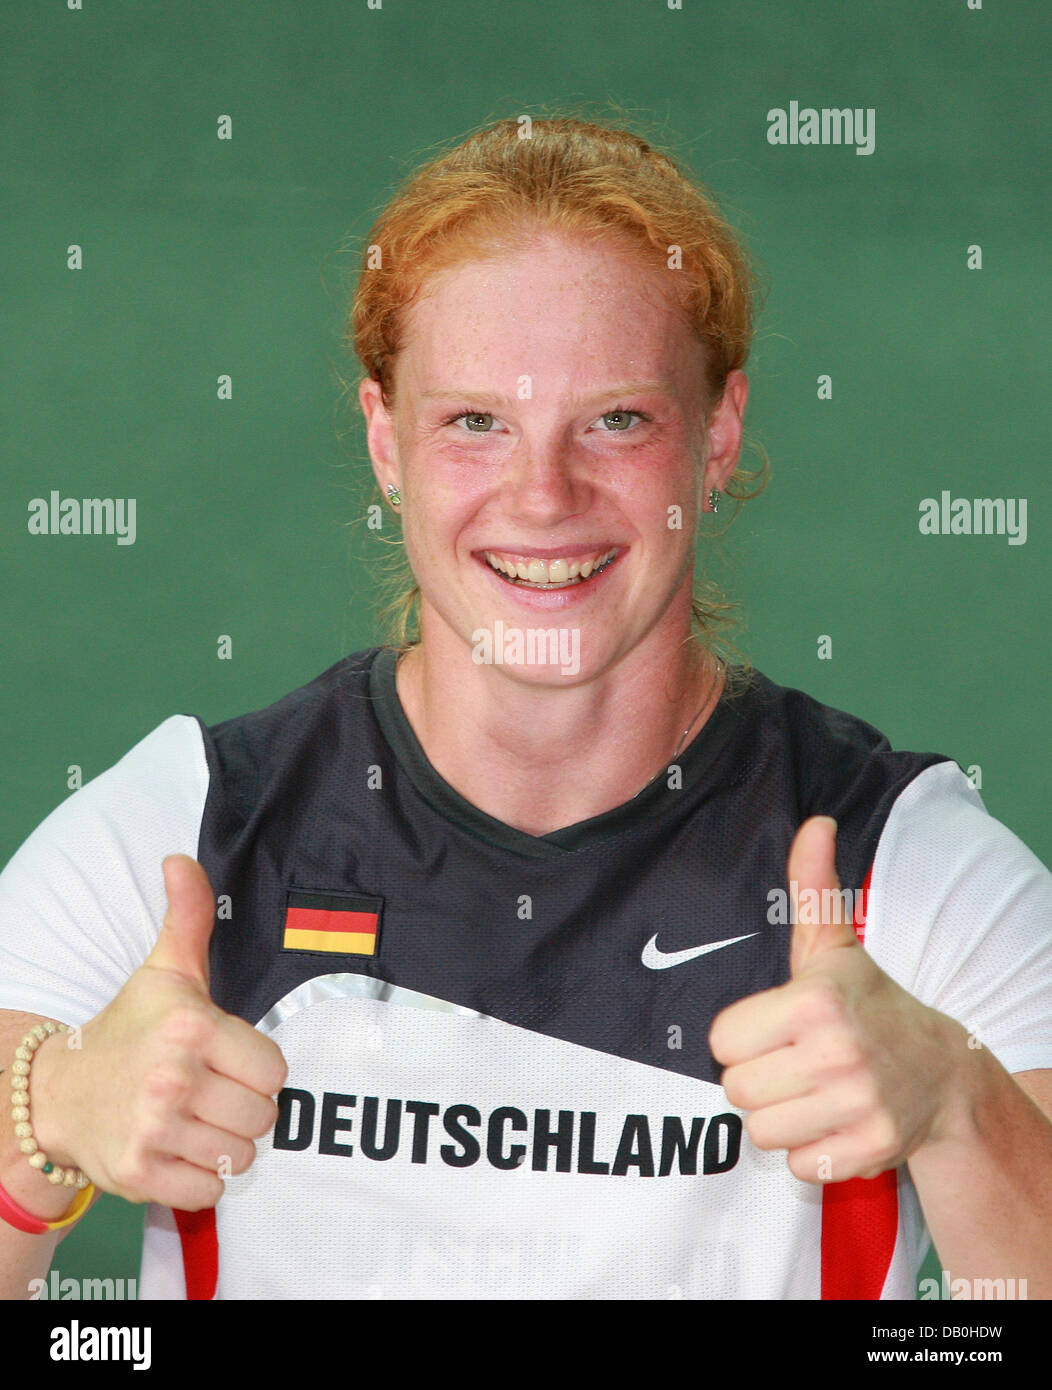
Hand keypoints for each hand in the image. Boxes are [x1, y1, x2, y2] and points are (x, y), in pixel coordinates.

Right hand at [31, 855, 287, 1209]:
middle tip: (214, 1093)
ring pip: (241, 1154)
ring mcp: (155, 1131)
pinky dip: (203, 1178)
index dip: (258, 1069)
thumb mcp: (165, 970)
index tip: (230, 1061)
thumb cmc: (128, 1029)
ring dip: (226, 1143)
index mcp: (191, 1028)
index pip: (275, 1070)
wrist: (60, 1092)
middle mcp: (173, 1080)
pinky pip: (211, 1190)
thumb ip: (188, 915)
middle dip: (245, 1108)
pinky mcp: (141, 1176)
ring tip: (197, 1120)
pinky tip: (182, 1149)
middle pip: (264, 1116)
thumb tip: (182, 859)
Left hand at [709, 816, 960, 1183]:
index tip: (773, 1028)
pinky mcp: (869, 1151)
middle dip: (758, 1080)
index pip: (721, 1040)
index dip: (741, 1037)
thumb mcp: (836, 947)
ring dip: (780, 1118)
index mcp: (814, 1000)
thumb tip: (814, 824)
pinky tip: (833, 1121)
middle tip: (793, 1062)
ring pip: (761, 1133)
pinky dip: (809, 1152)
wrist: (944, 1072)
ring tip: (812, 1091)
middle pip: (736, 1090)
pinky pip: (797, 1166)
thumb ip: (812, 891)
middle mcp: (836, 1053)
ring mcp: (856, 1105)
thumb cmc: (870, 1004)